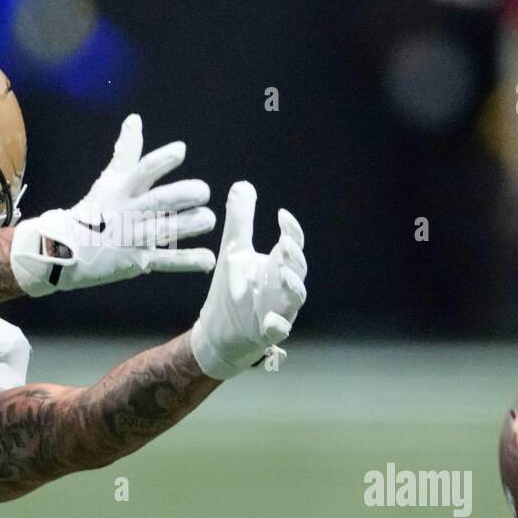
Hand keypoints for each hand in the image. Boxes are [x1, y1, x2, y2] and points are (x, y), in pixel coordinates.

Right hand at [9, 114, 215, 295]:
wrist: (66, 251)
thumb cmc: (94, 210)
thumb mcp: (109, 180)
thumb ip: (127, 151)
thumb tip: (135, 119)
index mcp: (121, 191)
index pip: (141, 171)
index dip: (161, 161)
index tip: (181, 150)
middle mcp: (127, 213)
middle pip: (157, 202)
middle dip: (181, 195)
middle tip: (203, 191)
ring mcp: (132, 239)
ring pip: (163, 230)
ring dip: (188, 225)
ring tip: (209, 219)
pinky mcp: (137, 261)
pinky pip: (165, 261)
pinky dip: (187, 261)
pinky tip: (208, 260)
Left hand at [189, 181, 306, 378]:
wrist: (218, 331)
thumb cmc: (232, 290)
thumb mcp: (233, 251)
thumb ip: (240, 221)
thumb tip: (243, 184)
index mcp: (276, 265)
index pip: (292, 245)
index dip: (292, 231)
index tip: (281, 215)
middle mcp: (283, 287)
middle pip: (299, 270)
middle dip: (294, 256)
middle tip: (284, 243)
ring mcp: (279, 310)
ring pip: (295, 299)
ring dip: (292, 286)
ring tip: (281, 273)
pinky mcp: (267, 332)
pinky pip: (279, 330)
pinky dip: (277, 325)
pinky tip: (271, 319)